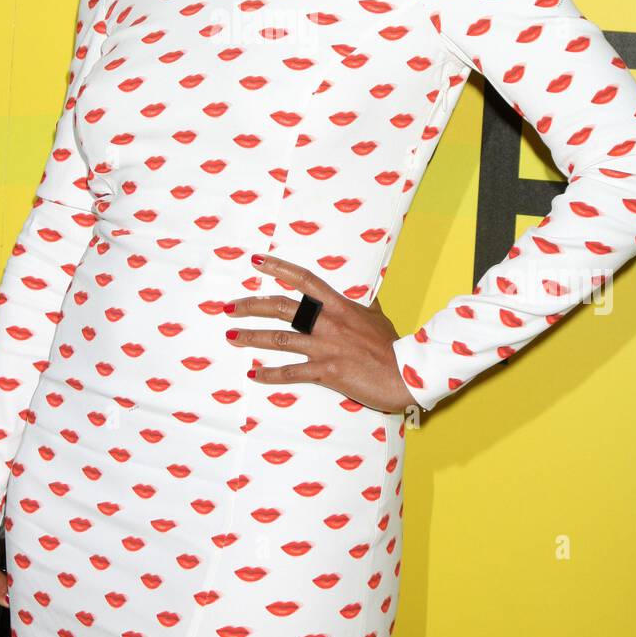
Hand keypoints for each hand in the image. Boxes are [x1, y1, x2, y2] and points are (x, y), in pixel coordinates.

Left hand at [225, 253, 422, 414]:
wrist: (406, 373)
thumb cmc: (394, 346)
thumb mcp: (379, 318)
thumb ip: (368, 307)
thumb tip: (370, 297)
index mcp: (340, 306)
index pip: (304, 279)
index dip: (279, 268)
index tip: (256, 261)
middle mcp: (328, 322)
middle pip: (282, 307)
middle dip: (251, 306)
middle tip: (229, 307)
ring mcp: (326, 346)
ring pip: (279, 339)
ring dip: (251, 337)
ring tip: (231, 336)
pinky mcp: (327, 371)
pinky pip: (291, 372)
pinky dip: (270, 374)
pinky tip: (254, 375)